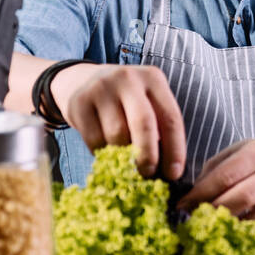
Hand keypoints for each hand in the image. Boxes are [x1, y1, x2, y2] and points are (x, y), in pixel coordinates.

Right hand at [56, 63, 186, 178]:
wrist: (82, 80)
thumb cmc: (125, 100)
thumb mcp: (147, 101)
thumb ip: (159, 127)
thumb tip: (167, 170)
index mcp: (153, 79)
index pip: (170, 117)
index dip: (175, 149)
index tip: (173, 174)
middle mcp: (128, 79)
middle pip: (143, 123)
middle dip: (148, 155)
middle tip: (148, 174)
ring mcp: (101, 88)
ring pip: (117, 134)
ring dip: (124, 157)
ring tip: (127, 164)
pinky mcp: (79, 102)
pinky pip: (94, 140)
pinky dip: (103, 154)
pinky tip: (107, 154)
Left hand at [177, 138, 254, 244]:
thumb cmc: (252, 161)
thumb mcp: (232, 155)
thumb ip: (211, 175)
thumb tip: (191, 202)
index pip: (227, 175)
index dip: (202, 193)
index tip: (184, 205)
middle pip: (246, 197)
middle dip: (218, 211)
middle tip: (202, 219)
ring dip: (239, 228)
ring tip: (223, 229)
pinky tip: (245, 236)